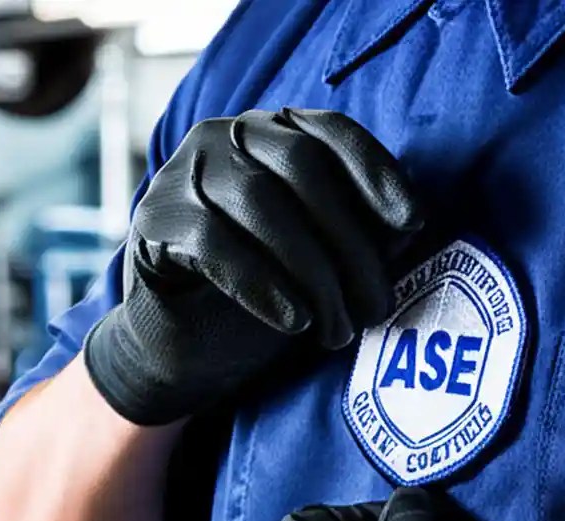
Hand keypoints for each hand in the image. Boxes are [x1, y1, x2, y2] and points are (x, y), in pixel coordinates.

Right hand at [84, 108, 422, 424]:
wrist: (180, 344)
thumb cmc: (261, 294)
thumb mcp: (320, 258)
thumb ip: (355, 232)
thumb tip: (405, 225)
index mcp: (270, 133)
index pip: (331, 131)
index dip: (376, 171)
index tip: (412, 223)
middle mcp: (222, 137)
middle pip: (301, 166)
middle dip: (350, 241)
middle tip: (375, 307)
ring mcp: (181, 172)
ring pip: (259, 200)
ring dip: (312, 272)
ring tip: (336, 330)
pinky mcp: (153, 218)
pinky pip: (213, 241)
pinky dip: (262, 284)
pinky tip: (292, 321)